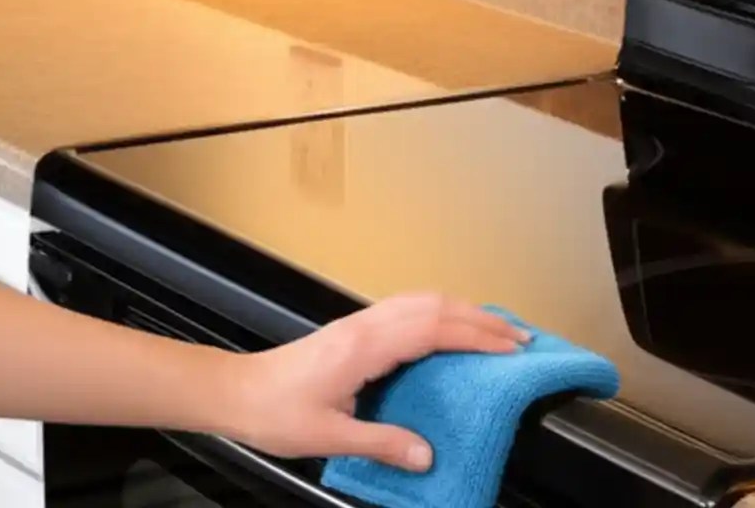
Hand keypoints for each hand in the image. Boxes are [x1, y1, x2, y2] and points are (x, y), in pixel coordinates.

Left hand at [221, 294, 530, 471]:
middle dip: (482, 319)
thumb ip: (382, 443)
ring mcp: (362, 321)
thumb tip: (428, 454)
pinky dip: (442, 311)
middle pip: (436, 306)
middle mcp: (368, 325)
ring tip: (496, 329)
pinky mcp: (357, 327)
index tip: (511, 348)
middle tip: (520, 339)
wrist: (235, 391)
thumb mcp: (329, 436)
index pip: (434, 329)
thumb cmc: (276, 413)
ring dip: (464, 310)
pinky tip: (452, 326)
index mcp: (365, 347)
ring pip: (424, 300)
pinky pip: (409, 307)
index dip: (477, 336)